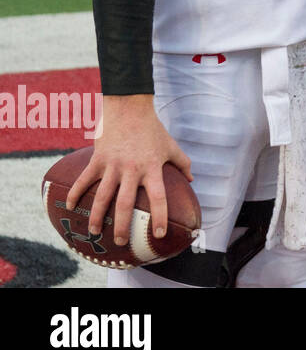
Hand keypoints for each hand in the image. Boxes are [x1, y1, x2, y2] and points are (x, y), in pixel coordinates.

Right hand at [66, 95, 192, 245]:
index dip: (160, 216)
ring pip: (102, 196)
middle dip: (122, 225)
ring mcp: (113, 165)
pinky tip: (69, 207)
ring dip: (97, 216)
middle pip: (126, 203)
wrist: (129, 108)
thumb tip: (192, 180)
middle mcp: (133, 169)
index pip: (159, 197)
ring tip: (95, 232)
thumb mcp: (171, 146)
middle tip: (121, 242)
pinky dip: (75, 193)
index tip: (160, 234)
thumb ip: (183, 163)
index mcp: (152, 168)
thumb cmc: (152, 129)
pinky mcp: (98, 159)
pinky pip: (84, 180)